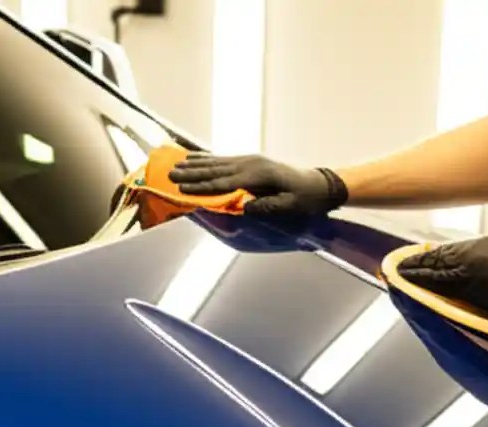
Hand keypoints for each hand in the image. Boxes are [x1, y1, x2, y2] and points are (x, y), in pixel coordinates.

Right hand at [169, 153, 347, 214]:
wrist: (318, 184)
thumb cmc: (305, 198)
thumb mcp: (290, 206)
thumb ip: (268, 206)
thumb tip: (244, 206)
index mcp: (258, 175)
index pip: (224, 182)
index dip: (202, 186)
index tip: (182, 188)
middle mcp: (250, 163)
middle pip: (215, 169)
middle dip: (191, 173)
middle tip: (169, 174)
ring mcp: (249, 160)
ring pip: (216, 162)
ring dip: (194, 165)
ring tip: (175, 165)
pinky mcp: (249, 161)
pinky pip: (223, 159)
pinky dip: (205, 158)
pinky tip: (193, 158)